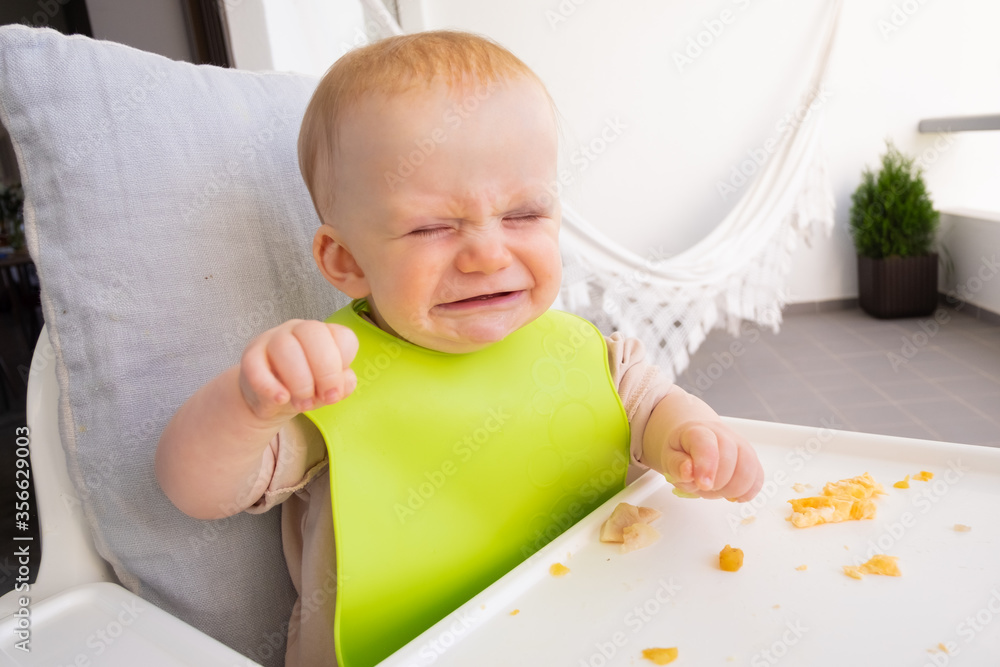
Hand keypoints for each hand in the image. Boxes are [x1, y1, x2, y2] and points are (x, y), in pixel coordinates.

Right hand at [238, 319, 358, 421]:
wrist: (269, 399)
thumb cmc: (304, 387)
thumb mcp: (325, 389)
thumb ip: (340, 386)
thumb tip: (345, 382)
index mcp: (324, 335)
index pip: (342, 335)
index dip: (343, 365)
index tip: (336, 391)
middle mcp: (298, 330)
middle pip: (313, 332)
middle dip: (325, 370)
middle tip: (325, 398)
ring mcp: (272, 339)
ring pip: (285, 347)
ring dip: (300, 381)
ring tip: (303, 405)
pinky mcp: (250, 357)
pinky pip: (256, 365)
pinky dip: (271, 386)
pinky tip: (281, 399)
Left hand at [660, 421, 763, 500]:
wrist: (696, 435)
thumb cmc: (682, 447)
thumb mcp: (668, 455)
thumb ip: (675, 465)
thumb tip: (687, 472)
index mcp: (698, 431)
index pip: (707, 445)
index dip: (706, 466)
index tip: (702, 484)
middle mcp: (724, 434)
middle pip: (731, 459)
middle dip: (717, 483)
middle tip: (702, 488)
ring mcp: (741, 445)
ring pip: (749, 469)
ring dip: (732, 489)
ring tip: (715, 491)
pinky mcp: (751, 458)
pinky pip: (758, 477)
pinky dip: (748, 491)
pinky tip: (733, 496)